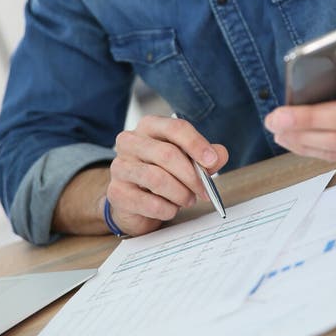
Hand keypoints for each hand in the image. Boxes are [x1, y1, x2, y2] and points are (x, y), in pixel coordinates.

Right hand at [106, 115, 228, 235]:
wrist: (135, 202)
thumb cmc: (163, 173)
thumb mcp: (187, 160)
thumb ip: (205, 156)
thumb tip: (220, 155)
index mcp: (149, 126)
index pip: (175, 128)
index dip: (196, 144)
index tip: (212, 161)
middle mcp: (130, 141)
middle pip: (167, 154)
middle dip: (191, 176)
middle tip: (205, 191)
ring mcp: (120, 166)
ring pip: (157, 178)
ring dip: (180, 193)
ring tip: (187, 200)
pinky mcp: (116, 192)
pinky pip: (147, 202)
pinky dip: (166, 209)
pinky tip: (170, 209)